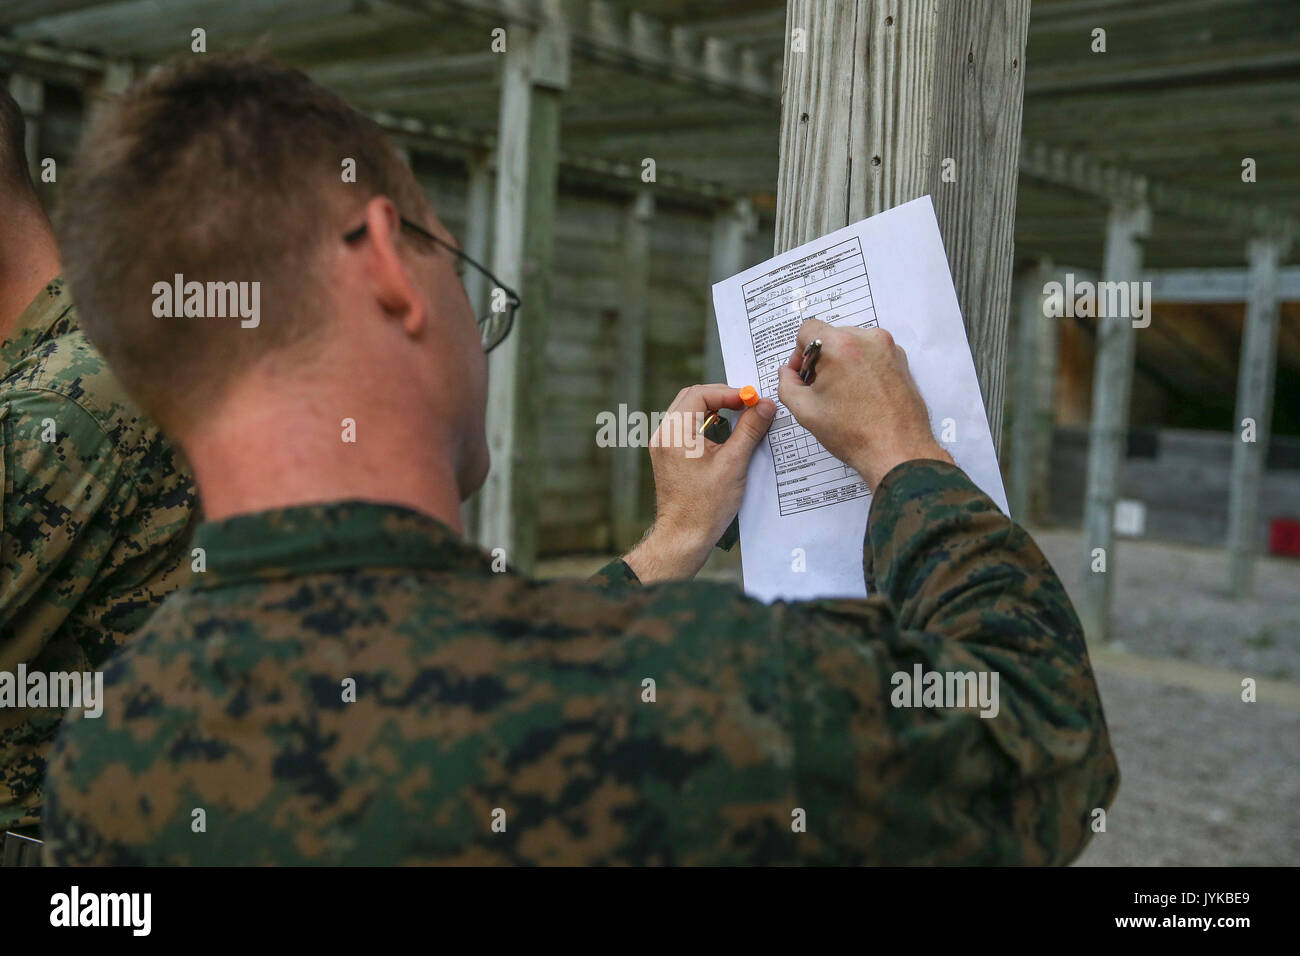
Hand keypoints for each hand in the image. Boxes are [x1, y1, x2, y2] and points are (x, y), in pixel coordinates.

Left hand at [624, 383, 775, 582]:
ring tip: (742, 417)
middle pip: (692, 398)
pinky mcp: (669, 457)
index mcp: (674, 432)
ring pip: (689, 412)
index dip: (729, 392)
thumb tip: (765, 405)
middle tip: (749, 404)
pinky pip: (687, 428)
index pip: (700, 393)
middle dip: (722, 397)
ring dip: (715, 410)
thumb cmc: (705, 506)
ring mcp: (664, 446)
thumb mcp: (734, 463)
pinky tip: (727, 435)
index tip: (752, 400)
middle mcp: (664, 434)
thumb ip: (749, 429)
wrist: (684, 537)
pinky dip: (707, 425)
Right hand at [777, 319, 951, 492]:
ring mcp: (888, 349)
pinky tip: (860, 396)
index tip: (802, 373)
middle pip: (832, 336)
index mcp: (840, 346)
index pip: (808, 330)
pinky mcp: (901, 362)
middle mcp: (867, 340)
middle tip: (819, 389)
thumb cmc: (855, 434)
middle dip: (821, 360)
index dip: (798, 353)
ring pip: (853, 346)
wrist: (898, 452)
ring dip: (842, 364)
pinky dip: (862, 369)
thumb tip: (787, 374)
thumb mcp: (806, 410)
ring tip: (842, 396)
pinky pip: (872, 355)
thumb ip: (787, 385)